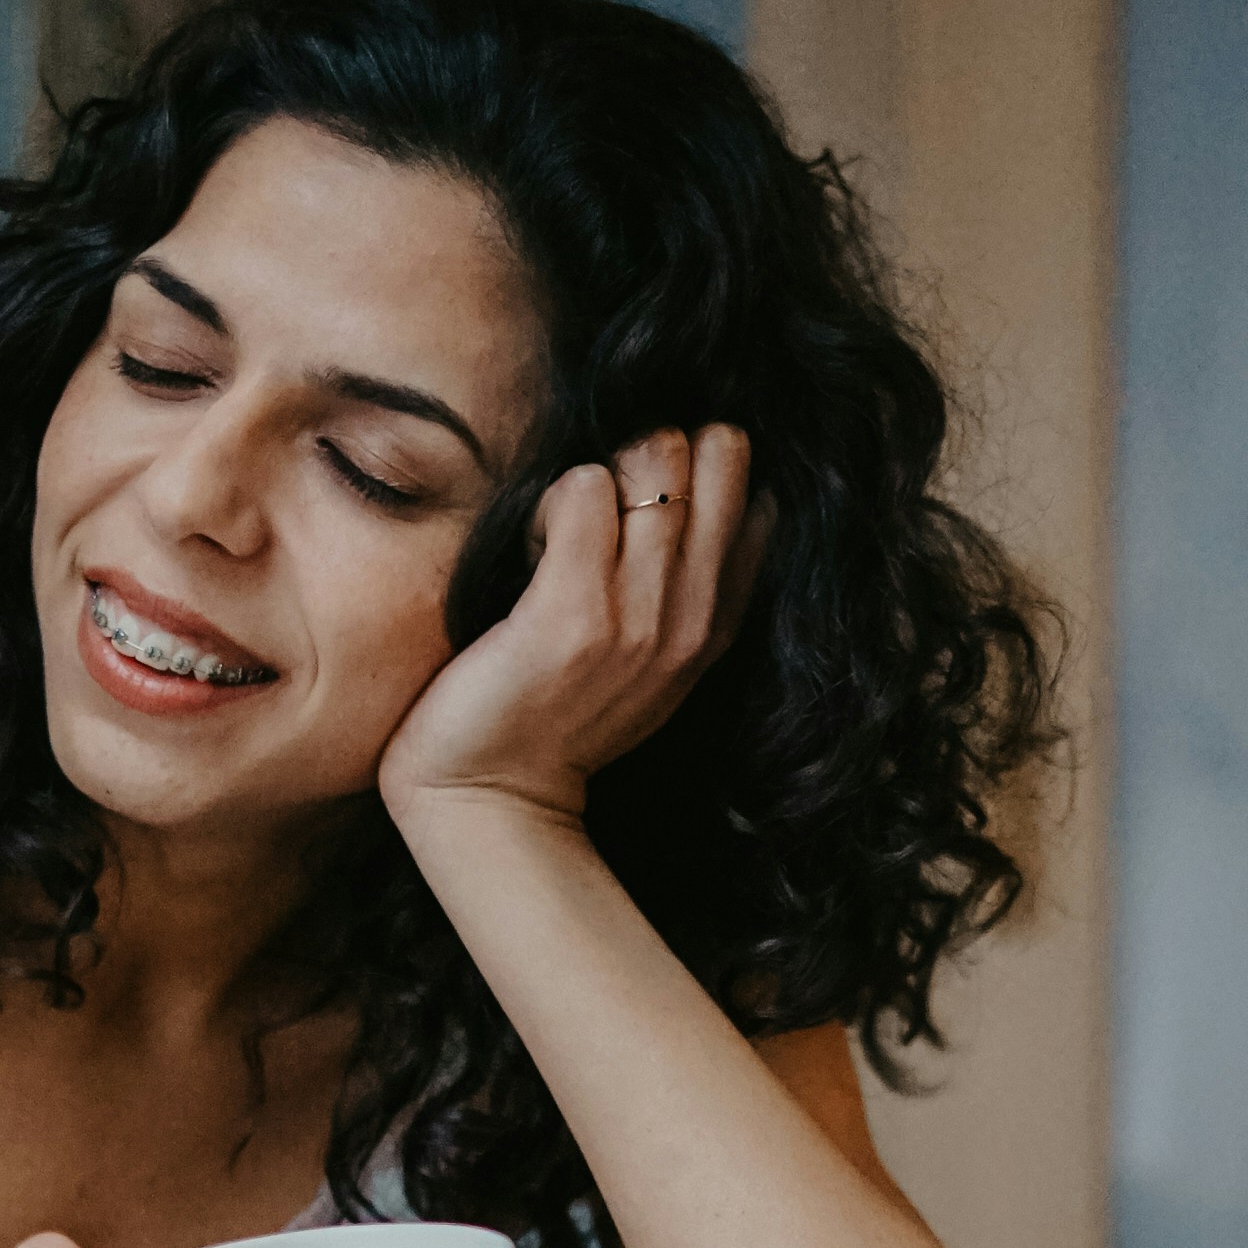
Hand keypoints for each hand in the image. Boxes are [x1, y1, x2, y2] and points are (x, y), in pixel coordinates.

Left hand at [378, 423, 764, 831]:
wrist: (494, 797)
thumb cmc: (554, 713)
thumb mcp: (650, 656)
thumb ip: (689, 580)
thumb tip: (702, 472)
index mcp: (718, 620)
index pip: (753, 488)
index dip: (696, 468)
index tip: (637, 512)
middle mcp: (693, 616)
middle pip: (714, 450)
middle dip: (649, 454)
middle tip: (596, 509)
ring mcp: (639, 617)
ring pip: (650, 458)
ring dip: (593, 474)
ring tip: (554, 536)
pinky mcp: (574, 615)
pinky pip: (580, 488)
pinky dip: (545, 500)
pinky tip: (525, 550)